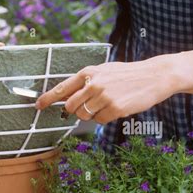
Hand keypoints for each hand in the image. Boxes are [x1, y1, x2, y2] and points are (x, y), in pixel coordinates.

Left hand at [35, 56, 179, 123]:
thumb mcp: (104, 72)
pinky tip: (117, 107)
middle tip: (91, 105)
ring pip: (84, 116)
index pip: (62, 88)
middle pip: (70, 107)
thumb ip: (84, 83)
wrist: (155, 76)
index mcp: (89, 73)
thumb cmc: (127, 75)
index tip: (37, 106)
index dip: (47, 99)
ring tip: (108, 103)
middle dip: (77, 110)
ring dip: (93, 114)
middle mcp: (93, 84)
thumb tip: (63, 98)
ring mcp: (104, 96)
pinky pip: (100, 121)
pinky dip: (105, 118)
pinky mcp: (115, 108)